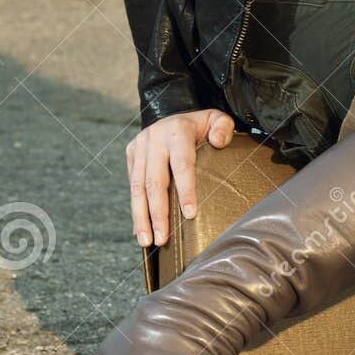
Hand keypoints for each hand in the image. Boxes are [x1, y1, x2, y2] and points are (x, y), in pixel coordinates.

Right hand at [126, 107, 235, 246]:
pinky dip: (136, 210)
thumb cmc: (199, 125)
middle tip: (162, 238)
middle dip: (158, 213)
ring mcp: (139, 146)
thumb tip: (218, 142)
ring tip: (146, 241)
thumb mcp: (216, 119)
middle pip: (154, 181)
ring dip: (141, 217)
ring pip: (137, 187)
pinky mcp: (131, 154)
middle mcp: (154, 137)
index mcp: (177, 130)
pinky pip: (132, 186)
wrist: (173, 112)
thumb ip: (223, 127)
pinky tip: (140, 230)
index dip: (185, 190)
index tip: (190, 215)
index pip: (182, 164)